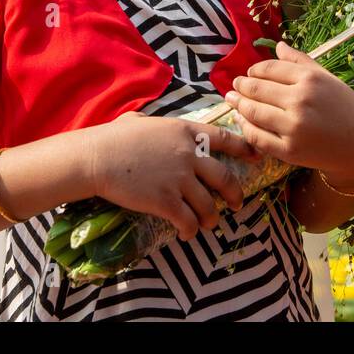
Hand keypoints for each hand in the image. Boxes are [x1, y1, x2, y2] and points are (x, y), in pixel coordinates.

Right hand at [84, 112, 263, 241]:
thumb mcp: (140, 121)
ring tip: (208, 223)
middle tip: (237, 203)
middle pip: (225, 179)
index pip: (225, 139)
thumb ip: (154, 125)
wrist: (97, 157)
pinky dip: (190, 230)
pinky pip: (188, 221)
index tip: (257, 156)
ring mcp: (179, 179)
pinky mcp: (166, 201)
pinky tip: (186, 232)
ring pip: (209, 206)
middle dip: (235, 195)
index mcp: (186, 132)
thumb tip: (144, 122)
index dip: (245, 149)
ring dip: (211, 218)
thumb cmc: (114, 137)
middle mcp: (189, 155)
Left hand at [225, 40, 353, 189]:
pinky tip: (242, 121)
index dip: (254, 71)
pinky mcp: (289, 150)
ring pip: (253, 112)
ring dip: (238, 105)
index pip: (269, 69)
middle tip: (234, 86)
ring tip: (232, 101)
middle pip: (257, 89)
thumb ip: (300, 61)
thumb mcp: (327, 78)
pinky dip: (246, 128)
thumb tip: (277, 45)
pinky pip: (257, 137)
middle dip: (241, 86)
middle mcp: (300, 100)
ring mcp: (294, 127)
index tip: (248, 73)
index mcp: (310, 78)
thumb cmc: (345, 108)